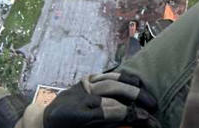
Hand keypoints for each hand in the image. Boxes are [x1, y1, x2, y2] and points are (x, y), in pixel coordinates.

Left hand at [44, 72, 160, 127]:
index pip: (113, 111)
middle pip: (115, 93)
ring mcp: (83, 85)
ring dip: (132, 86)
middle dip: (137, 100)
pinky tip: (134, 82)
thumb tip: (129, 124)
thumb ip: (106, 126)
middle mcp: (81, 96)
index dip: (134, 116)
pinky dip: (122, 77)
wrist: (45, 121)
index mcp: (78, 115)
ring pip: (112, 81)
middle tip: (153, 109)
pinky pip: (106, 75)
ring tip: (147, 95)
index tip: (150, 122)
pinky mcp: (85, 80)